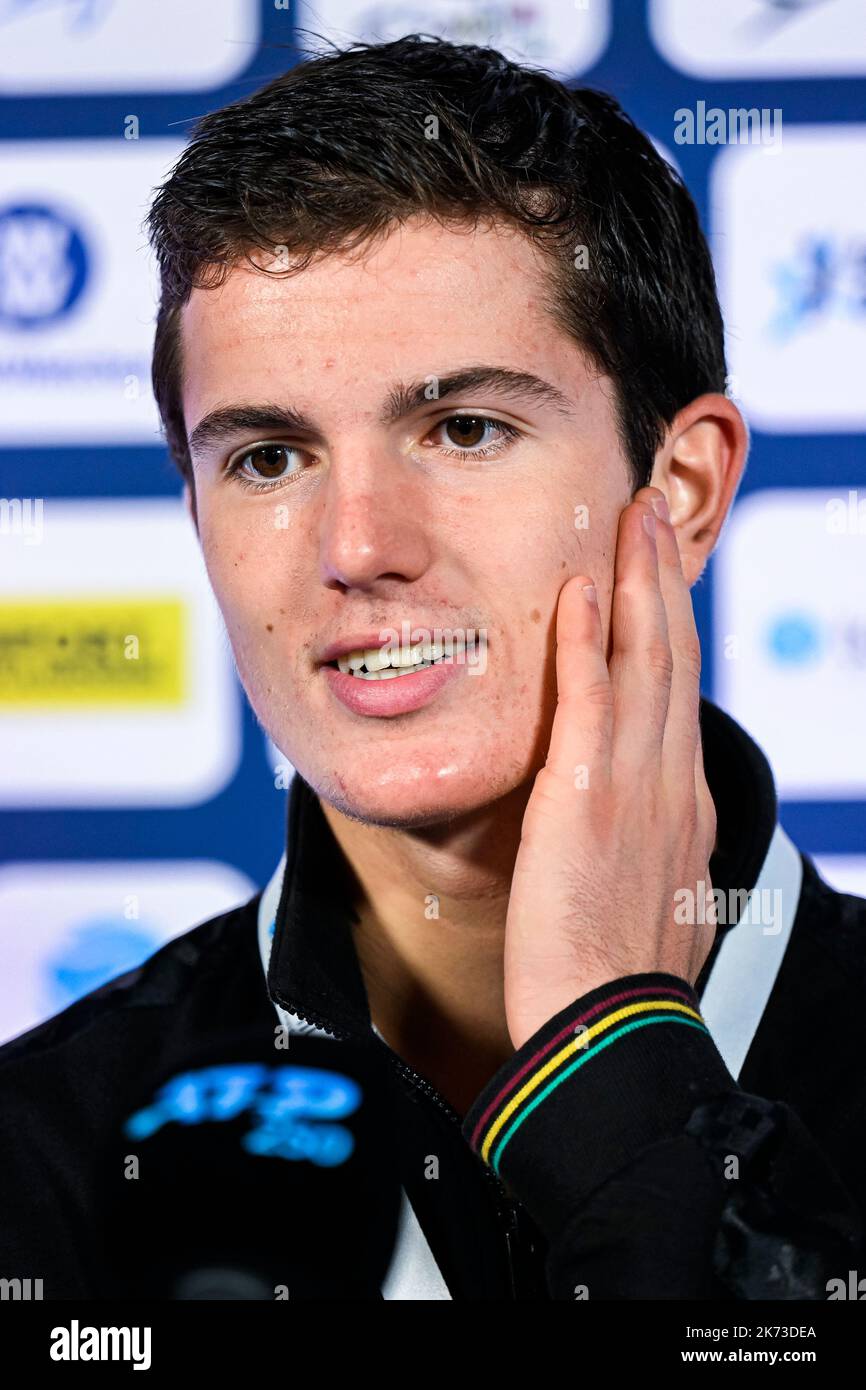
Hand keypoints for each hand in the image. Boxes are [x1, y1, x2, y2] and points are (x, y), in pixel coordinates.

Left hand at [503, 487, 717, 1050]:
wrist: (612, 1033)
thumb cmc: (616, 979)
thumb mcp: (648, 899)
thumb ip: (642, 845)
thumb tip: (633, 830)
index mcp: (680, 803)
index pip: (677, 692)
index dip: (670, 624)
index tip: (658, 573)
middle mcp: (670, 780)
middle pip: (672, 657)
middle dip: (663, 578)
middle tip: (651, 513)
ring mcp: (636, 785)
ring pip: (645, 661)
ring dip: (638, 583)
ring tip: (631, 520)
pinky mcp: (589, 798)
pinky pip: (591, 702)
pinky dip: (589, 642)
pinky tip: (583, 589)